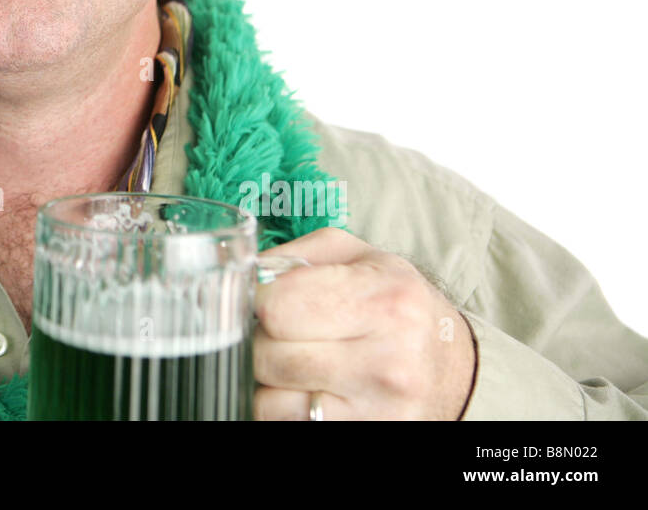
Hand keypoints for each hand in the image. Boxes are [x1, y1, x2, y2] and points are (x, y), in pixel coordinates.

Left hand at [253, 227, 477, 419]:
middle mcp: (388, 359)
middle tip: (284, 332)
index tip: (270, 300)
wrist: (449, 365)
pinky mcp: (366, 434)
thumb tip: (242, 276)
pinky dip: (283, 407)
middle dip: (263, 339)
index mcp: (386, 298)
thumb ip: (295, 257)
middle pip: (269, 354)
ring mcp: (378, 408)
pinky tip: (308, 388)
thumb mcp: (358, 256)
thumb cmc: (395, 302)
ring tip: (296, 360)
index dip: (261, 301)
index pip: (279, 306)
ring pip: (270, 400)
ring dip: (270, 379)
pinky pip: (284, 424)